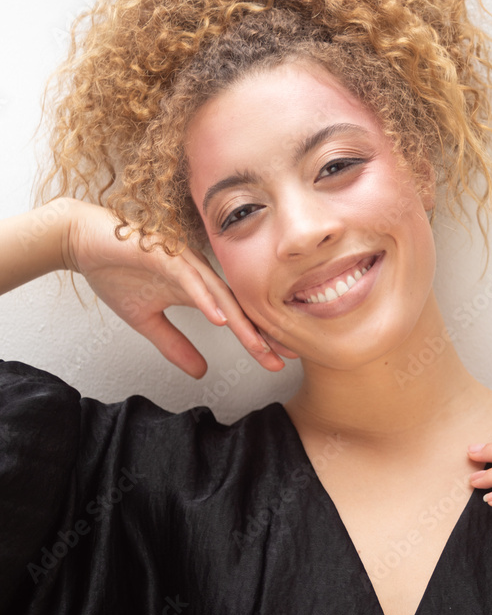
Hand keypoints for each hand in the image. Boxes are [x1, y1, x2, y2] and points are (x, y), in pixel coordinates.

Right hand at [65, 200, 297, 377]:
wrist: (81, 241)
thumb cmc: (116, 273)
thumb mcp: (147, 321)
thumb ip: (174, 345)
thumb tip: (201, 374)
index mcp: (197, 289)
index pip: (234, 316)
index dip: (257, 337)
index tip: (279, 360)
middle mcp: (198, 274)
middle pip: (236, 307)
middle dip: (261, 332)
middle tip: (286, 355)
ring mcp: (183, 262)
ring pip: (219, 295)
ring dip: (240, 320)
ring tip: (258, 345)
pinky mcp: (163, 254)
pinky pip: (189, 280)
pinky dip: (205, 299)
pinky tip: (219, 319)